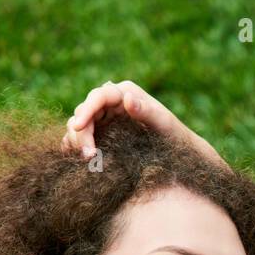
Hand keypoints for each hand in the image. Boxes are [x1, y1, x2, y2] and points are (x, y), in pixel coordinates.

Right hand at [62, 79, 224, 165]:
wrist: (176, 152)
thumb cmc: (173, 134)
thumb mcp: (163, 122)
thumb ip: (146, 110)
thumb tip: (127, 97)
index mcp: (123, 93)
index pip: (98, 96)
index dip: (85, 110)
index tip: (77, 127)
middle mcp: (110, 103)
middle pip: (84, 112)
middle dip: (82, 133)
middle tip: (89, 156)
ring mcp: (104, 118)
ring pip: (80, 126)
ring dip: (78, 142)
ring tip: (88, 161)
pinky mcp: (101, 134)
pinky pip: (82, 138)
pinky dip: (77, 148)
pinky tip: (80, 161)